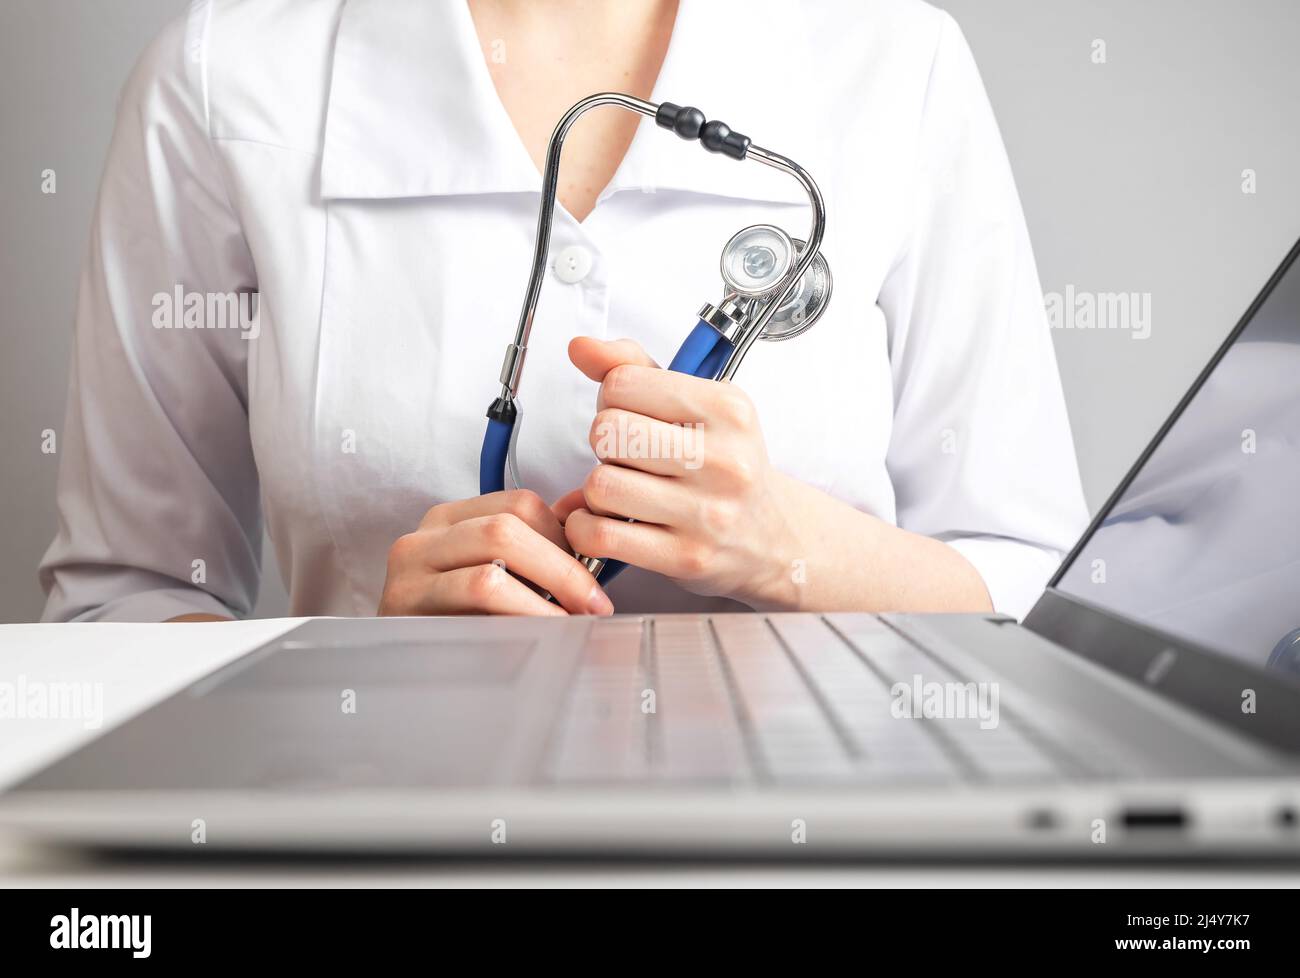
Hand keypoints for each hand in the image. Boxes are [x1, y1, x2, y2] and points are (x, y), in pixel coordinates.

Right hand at [378, 490, 614, 616]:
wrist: (398, 667)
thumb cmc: (455, 620)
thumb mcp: (489, 574)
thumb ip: (529, 553)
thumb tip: (590, 538)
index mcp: (449, 519)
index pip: (519, 503)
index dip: (565, 537)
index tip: (592, 574)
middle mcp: (423, 539)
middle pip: (506, 531)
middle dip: (563, 570)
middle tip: (594, 605)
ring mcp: (408, 577)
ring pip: (489, 576)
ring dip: (543, 602)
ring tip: (571, 624)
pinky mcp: (405, 616)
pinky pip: (471, 615)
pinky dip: (517, 622)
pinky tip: (540, 638)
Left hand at [555, 337, 799, 606]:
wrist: (772, 538)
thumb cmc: (724, 466)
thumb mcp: (696, 405)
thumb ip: (634, 368)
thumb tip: (580, 347)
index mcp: (727, 408)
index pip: (623, 382)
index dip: (612, 399)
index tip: (634, 417)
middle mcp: (724, 459)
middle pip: (607, 431)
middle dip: (604, 443)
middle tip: (628, 457)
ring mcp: (707, 512)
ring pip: (601, 484)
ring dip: (597, 490)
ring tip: (623, 492)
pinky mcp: (685, 556)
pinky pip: (601, 535)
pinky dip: (586, 528)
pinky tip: (606, 522)